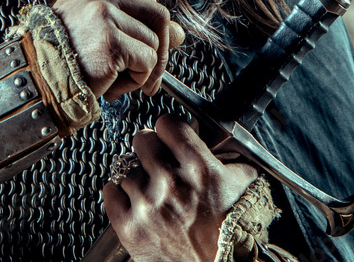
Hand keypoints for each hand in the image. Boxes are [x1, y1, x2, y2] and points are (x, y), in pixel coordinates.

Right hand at [52, 0, 183, 99]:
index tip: (149, 53)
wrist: (33, 85)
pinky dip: (136, 80)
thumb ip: (135, 27)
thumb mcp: (97, 35)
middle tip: (148, 77)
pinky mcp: (110, 41)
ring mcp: (102, 15)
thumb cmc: (62, 62)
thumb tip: (180, 32)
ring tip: (111, 79)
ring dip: (140, 70)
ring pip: (153, 42)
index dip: (153, 29)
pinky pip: (147, 61)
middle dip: (161, 50)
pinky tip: (111, 85)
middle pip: (157, 14)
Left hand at [103, 114, 257, 261]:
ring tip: (153, 191)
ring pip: (127, 169)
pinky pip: (110, 192)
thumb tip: (222, 140)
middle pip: (142, 139)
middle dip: (151, 148)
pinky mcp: (130, 226)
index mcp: (199, 167)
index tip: (169, 136)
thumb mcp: (242, 183)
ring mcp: (148, 204)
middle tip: (158, 161)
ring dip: (139, 178)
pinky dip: (118, 194)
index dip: (169, 129)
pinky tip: (134, 199)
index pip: (167, 123)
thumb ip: (231, 156)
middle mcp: (171, 182)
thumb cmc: (232, 229)